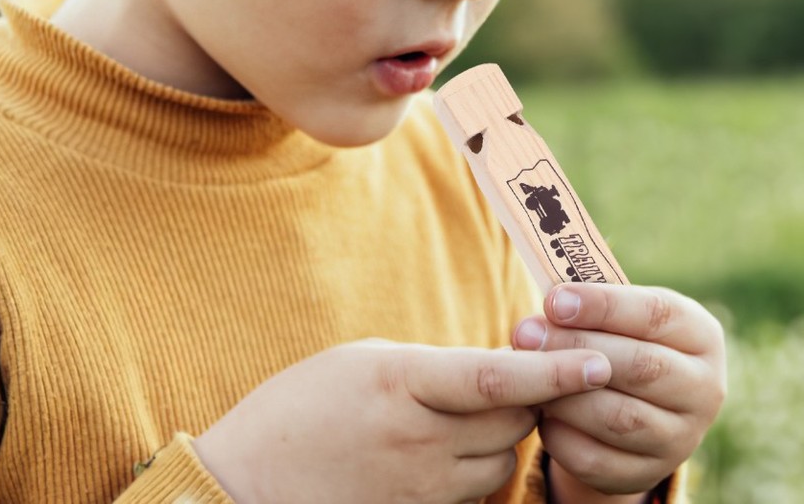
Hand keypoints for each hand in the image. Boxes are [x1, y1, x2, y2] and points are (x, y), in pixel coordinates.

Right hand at [194, 338, 611, 503]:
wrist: (253, 479)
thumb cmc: (301, 405)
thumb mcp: (364, 361)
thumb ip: (429, 368)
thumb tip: (485, 374)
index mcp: (403, 382)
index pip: (495, 377)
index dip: (553, 371)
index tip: (598, 359)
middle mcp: (420, 438)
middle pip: (513, 419)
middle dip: (531, 395)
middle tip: (522, 370)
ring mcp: (422, 486)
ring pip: (502, 458)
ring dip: (504, 432)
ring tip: (469, 410)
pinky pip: (476, 490)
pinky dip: (479, 465)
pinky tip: (450, 446)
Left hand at [513, 284, 726, 500]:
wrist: (630, 398)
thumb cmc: (615, 335)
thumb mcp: (613, 310)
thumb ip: (586, 301)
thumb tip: (549, 299)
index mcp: (699, 333)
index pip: (656, 314)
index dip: (603, 305)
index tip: (554, 300)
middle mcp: (704, 389)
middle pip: (641, 367)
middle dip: (575, 348)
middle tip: (524, 334)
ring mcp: (682, 438)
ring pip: (620, 419)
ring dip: (564, 394)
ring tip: (525, 371)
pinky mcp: (648, 474)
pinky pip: (598, 460)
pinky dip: (560, 435)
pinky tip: (536, 409)